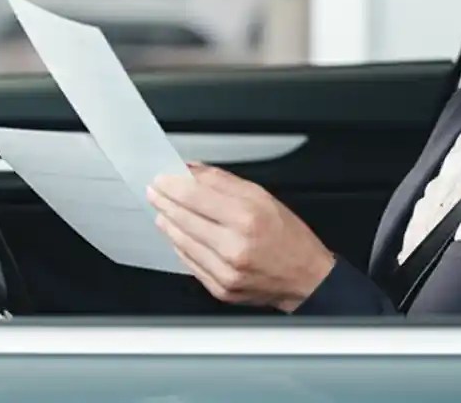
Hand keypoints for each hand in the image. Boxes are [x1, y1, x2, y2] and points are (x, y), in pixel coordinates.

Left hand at [147, 162, 335, 311]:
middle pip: (184, 218)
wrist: (306, 279)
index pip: (195, 196)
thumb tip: (192, 171)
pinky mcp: (220, 289)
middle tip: (154, 191)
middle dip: (164, 202)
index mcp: (247, 218)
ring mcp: (225, 271)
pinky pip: (190, 263)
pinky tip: (178, 235)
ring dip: (168, 223)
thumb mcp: (263, 197)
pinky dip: (181, 246)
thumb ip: (223, 182)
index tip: (161, 178)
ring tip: (162, 211)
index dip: (173, 185)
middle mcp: (234, 247)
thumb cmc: (288, 236)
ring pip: (182, 242)